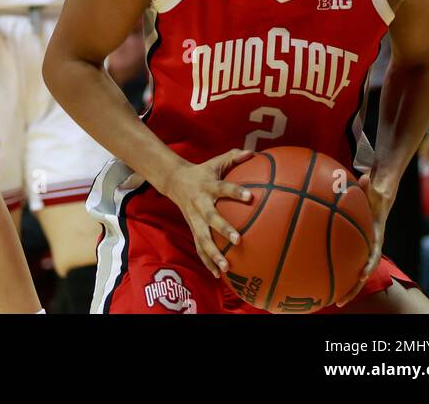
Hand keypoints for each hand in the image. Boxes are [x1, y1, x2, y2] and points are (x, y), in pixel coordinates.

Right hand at [165, 149, 254, 278]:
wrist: (174, 181)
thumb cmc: (202, 172)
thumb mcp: (215, 162)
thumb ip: (234, 157)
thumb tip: (254, 152)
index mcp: (208, 186)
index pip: (223, 188)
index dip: (236, 192)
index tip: (251, 197)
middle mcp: (200, 204)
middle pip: (211, 218)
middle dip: (223, 229)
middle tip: (238, 240)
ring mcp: (194, 219)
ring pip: (202, 238)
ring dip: (213, 254)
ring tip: (226, 268)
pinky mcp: (192, 229)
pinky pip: (199, 248)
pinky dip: (207, 262)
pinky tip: (217, 275)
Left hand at [336, 171, 395, 305]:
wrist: (381, 195)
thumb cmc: (375, 191)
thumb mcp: (375, 188)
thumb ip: (370, 185)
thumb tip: (366, 177)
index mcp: (376, 235)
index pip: (374, 254)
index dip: (368, 266)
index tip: (360, 276)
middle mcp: (369, 246)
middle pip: (362, 273)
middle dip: (352, 288)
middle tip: (339, 302)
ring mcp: (361, 248)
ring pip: (353, 272)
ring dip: (343, 286)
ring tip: (328, 299)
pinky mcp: (353, 246)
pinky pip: (345, 260)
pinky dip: (335, 269)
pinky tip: (319, 275)